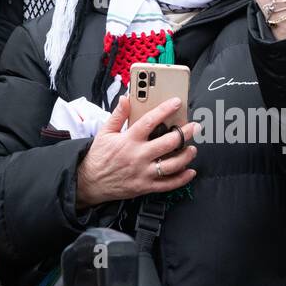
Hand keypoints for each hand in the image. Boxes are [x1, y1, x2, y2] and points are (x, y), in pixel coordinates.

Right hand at [74, 96, 196, 210]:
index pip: (150, 121)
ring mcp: (143, 172)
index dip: (165, 110)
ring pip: (172, 165)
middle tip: (194, 127)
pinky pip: (168, 184)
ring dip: (186, 156)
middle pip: (168, 143)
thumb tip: (125, 98)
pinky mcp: (145, 186)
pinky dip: (182, 179)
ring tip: (192, 149)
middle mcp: (138, 156)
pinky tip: (190, 171)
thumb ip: (118, 115)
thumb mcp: (105, 132)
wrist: (90, 182)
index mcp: (128, 140)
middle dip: (184, 133)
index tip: (176, 103)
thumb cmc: (99, 155)